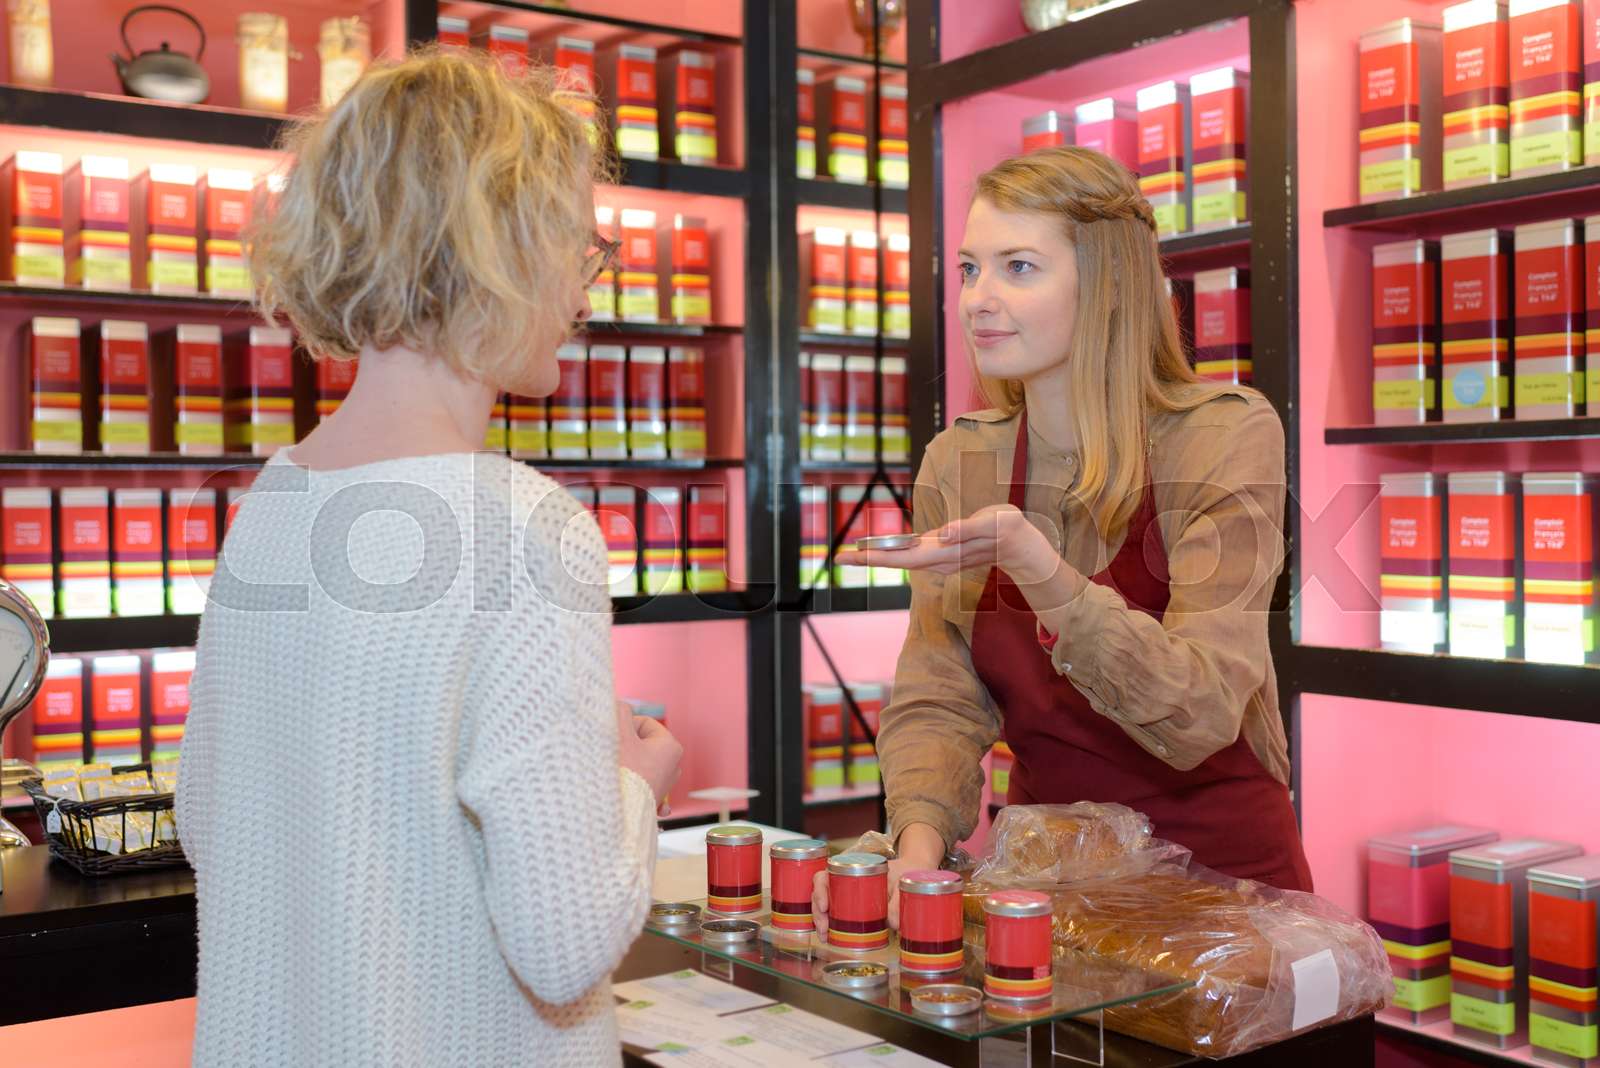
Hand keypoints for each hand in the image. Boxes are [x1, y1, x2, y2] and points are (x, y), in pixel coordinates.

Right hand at [616, 701, 682, 812]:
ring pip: (641, 762)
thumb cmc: (625, 773)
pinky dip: (632, 783)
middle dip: (627, 747)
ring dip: (627, 764)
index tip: (615, 740)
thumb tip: (619, 703)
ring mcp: (665, 783)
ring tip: (619, 774)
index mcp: (671, 746)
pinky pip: (642, 783)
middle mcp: (673, 765)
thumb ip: (620, 712)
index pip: (645, 723)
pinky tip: (626, 789)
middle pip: (643, 743)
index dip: (626, 727)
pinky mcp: (655, 799)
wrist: (623, 813)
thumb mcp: (621, 736)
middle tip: (615, 757)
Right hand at [811, 823, 944, 933]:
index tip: (826, 906)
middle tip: (824, 929)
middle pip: (820, 891)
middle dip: (817, 912)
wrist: (913, 871)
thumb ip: (899, 902)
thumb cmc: (905, 872)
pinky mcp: (852, 904)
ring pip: (823, 903)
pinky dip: (829, 924)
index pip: (825, 875)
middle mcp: (844, 879)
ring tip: (826, 936)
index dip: (819, 890)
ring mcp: (847, 892)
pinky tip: (830, 937)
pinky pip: (834, 912)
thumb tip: (893, 924)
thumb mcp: (902, 883)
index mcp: (851, 868)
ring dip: (820, 920)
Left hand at [834, 504, 1055, 583]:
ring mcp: (939, 558)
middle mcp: (937, 558)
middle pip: (896, 559)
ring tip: (854, 553)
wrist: (1021, 547)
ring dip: (878, 556)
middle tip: (838, 558)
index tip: (852, 555)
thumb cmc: (1007, 530)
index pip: (902, 555)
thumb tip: (944, 533)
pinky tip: (882, 549)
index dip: (876, 555)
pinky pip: (911, 554)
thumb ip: (967, 528)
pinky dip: (893, 552)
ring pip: (902, 558)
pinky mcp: (943, 553)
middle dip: (867, 558)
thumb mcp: (991, 523)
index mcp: (944, 550)